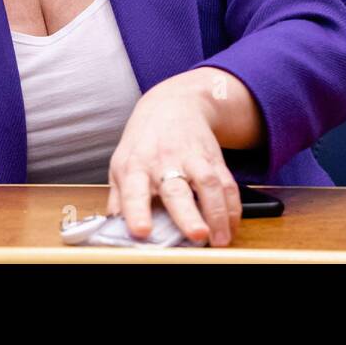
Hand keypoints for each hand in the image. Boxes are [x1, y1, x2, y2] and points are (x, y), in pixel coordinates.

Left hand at [105, 77, 242, 246]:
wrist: (172, 105)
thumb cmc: (143, 142)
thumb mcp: (121, 164)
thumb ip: (118, 199)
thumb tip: (112, 232)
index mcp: (135, 167)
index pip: (133, 191)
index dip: (137, 211)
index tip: (141, 231)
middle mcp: (164, 162)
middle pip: (177, 189)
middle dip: (188, 215)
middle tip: (197, 235)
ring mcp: (192, 159)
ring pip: (209, 184)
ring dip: (218, 214)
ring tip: (221, 239)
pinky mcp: (213, 159)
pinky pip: (227, 184)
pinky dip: (233, 208)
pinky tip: (232, 226)